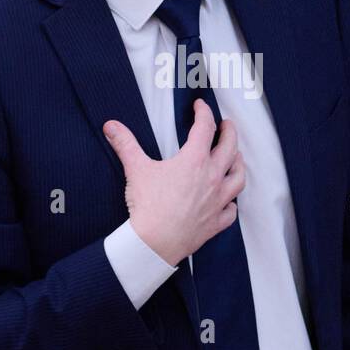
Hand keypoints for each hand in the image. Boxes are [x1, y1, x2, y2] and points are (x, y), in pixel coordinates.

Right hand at [103, 98, 244, 265]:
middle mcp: (212, 178)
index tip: (200, 107)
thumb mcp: (136, 169)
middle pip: (230, 148)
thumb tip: (111, 126)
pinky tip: (228, 201)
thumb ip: (125, 144)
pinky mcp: (216, 222)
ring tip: (235, 157)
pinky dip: (231, 203)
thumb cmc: (148, 206)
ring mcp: (217, 201)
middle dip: (230, 132)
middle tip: (227, 125)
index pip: (205, 128)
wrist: (154, 243)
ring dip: (238, 164)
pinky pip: (231, 211)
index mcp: (194, 161)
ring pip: (238, 178)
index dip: (204, 113)